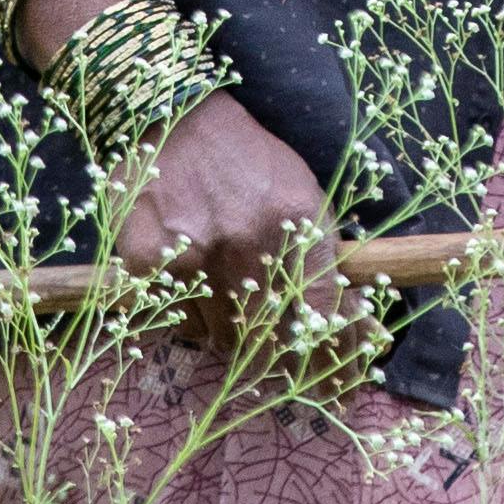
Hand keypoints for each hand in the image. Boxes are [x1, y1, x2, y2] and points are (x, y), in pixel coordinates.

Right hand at [114, 90, 343, 354]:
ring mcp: (196, 253)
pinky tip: (194, 289)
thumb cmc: (248, 158)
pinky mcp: (150, 262)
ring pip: (223, 337)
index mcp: (299, 220)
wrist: (176, 115)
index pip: (325, 314)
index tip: (340, 389)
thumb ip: (323, 256)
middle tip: (283, 367)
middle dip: (282, 362)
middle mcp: (250, 241)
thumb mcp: (302, 193)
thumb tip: (353, 325)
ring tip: (229, 302)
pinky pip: (180, 322)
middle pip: (273, 339)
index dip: (337, 361)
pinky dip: (192, 319)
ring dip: (232, 336)